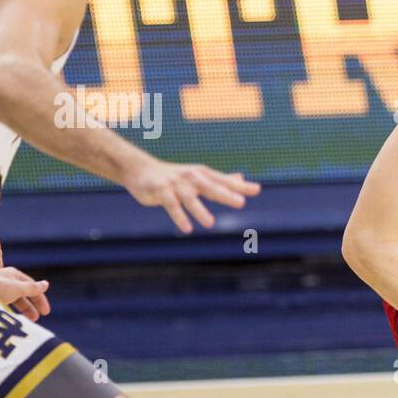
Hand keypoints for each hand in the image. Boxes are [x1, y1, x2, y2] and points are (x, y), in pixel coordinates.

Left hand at [0, 267, 50, 321]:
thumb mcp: (18, 288)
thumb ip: (32, 288)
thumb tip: (46, 284)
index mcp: (13, 274)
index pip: (32, 286)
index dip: (40, 298)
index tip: (46, 311)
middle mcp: (5, 279)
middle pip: (23, 293)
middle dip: (32, 305)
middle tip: (39, 317)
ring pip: (13, 298)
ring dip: (22, 309)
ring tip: (28, 321)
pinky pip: (3, 303)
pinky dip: (11, 309)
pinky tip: (12, 317)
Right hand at [124, 160, 260, 233]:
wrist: (140, 169)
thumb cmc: (174, 175)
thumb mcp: (198, 175)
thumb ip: (220, 179)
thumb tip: (241, 178)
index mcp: (203, 174)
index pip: (224, 181)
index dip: (240, 186)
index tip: (257, 190)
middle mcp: (192, 177)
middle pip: (211, 187)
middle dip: (226, 194)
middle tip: (241, 202)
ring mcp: (176, 184)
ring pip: (190, 198)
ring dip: (200, 210)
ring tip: (210, 224)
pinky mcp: (161, 192)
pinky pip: (172, 206)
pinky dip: (179, 217)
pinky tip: (187, 229)